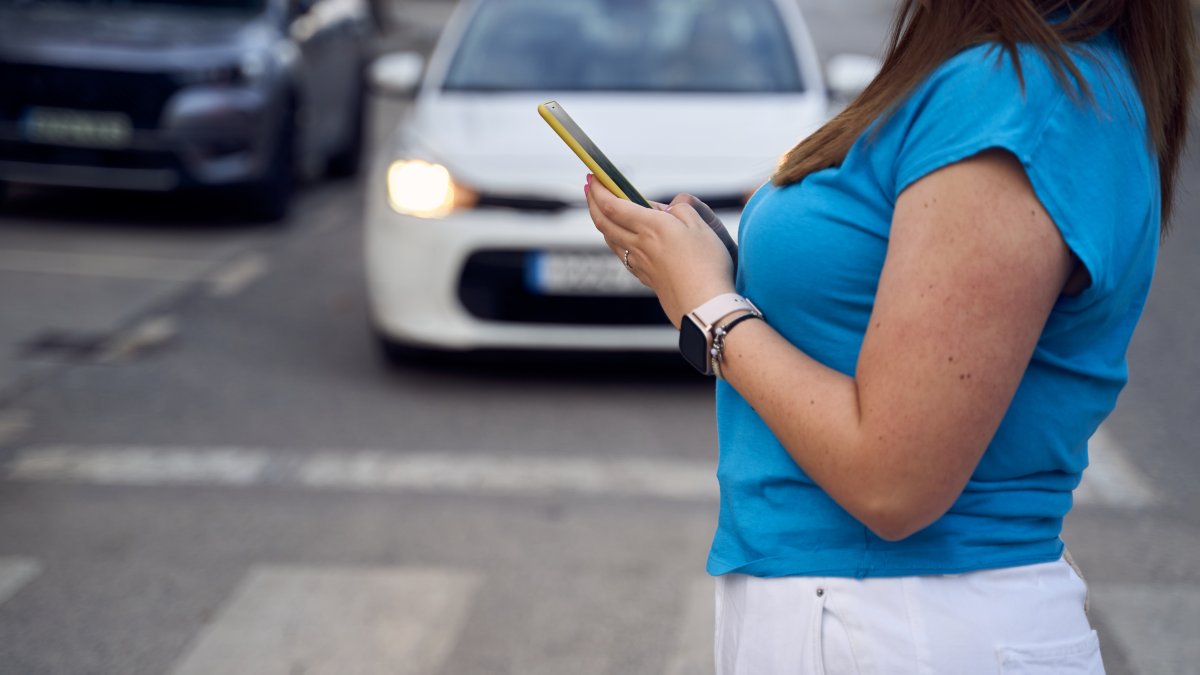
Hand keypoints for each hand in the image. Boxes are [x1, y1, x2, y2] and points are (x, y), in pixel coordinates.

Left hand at [584, 175, 734, 328]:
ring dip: (602, 220)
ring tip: (603, 209)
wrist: (704, 306)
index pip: (612, 204)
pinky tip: (621, 237)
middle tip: (590, 188)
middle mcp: (639, 244)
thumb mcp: (700, 225)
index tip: (594, 176)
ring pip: (610, 238)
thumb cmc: (706, 265)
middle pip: (603, 221)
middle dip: (592, 202)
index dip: (599, 189)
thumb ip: (682, 208)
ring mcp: (639, 263)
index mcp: (650, 227)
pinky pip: (622, 253)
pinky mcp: (645, 277)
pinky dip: (614, 239)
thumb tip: (671, 206)